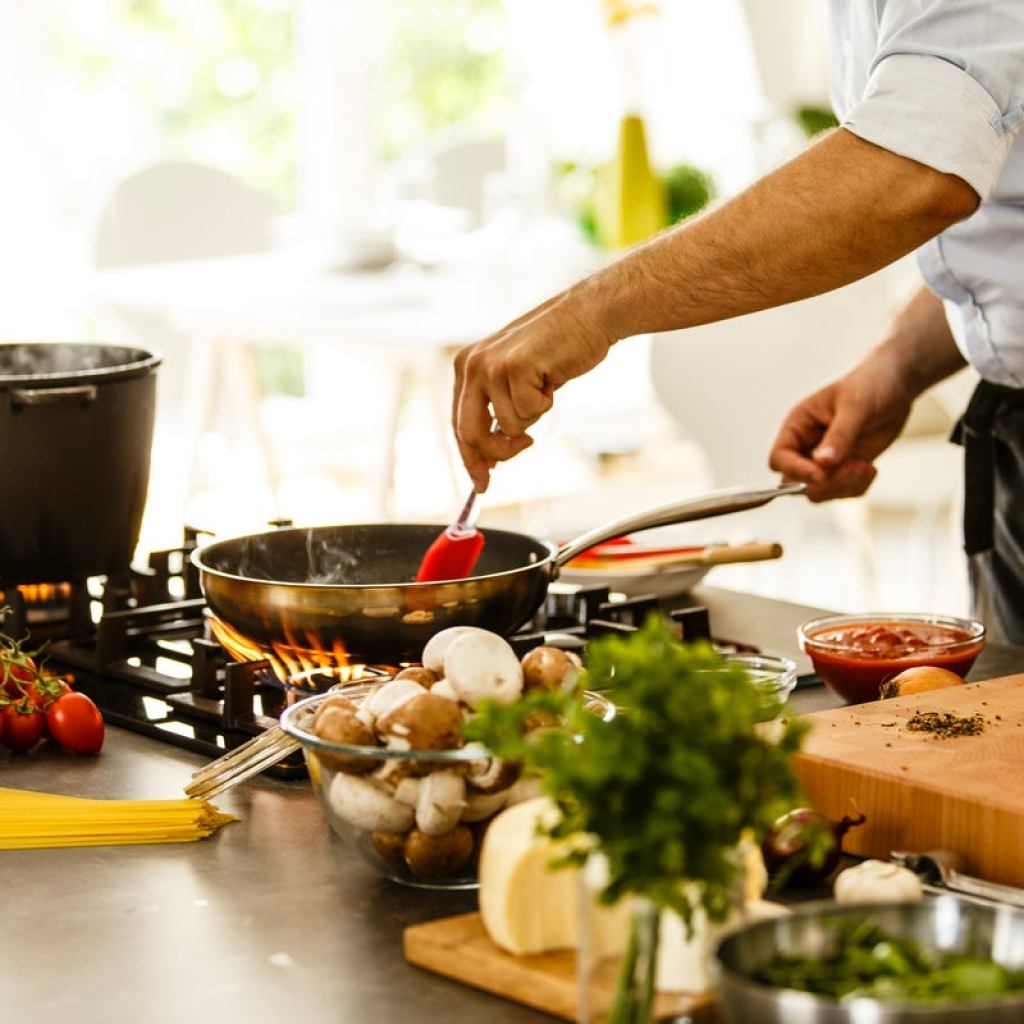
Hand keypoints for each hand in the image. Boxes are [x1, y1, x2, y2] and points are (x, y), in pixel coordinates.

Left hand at [452, 289, 613, 490]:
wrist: (588, 315)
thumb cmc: (557, 348)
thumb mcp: (516, 380)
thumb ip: (497, 411)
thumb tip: (489, 458)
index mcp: (466, 366)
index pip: (459, 424)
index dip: (471, 458)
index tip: (482, 484)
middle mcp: (471, 365)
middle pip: (470, 434)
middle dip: (498, 453)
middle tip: (523, 449)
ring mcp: (490, 366)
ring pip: (509, 426)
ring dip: (534, 416)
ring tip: (544, 386)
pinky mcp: (514, 367)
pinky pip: (529, 413)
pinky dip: (546, 404)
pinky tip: (551, 379)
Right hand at [769, 357, 915, 501]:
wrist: (897, 384)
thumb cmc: (870, 383)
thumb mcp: (855, 405)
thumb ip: (839, 435)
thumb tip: (822, 463)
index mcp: (798, 425)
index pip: (779, 458)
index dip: (795, 470)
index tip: (821, 475)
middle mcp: (806, 445)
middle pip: (795, 482)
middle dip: (824, 483)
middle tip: (854, 468)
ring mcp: (825, 460)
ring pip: (818, 491)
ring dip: (842, 486)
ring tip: (866, 467)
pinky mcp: (845, 468)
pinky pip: (842, 492)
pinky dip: (857, 487)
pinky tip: (870, 469)